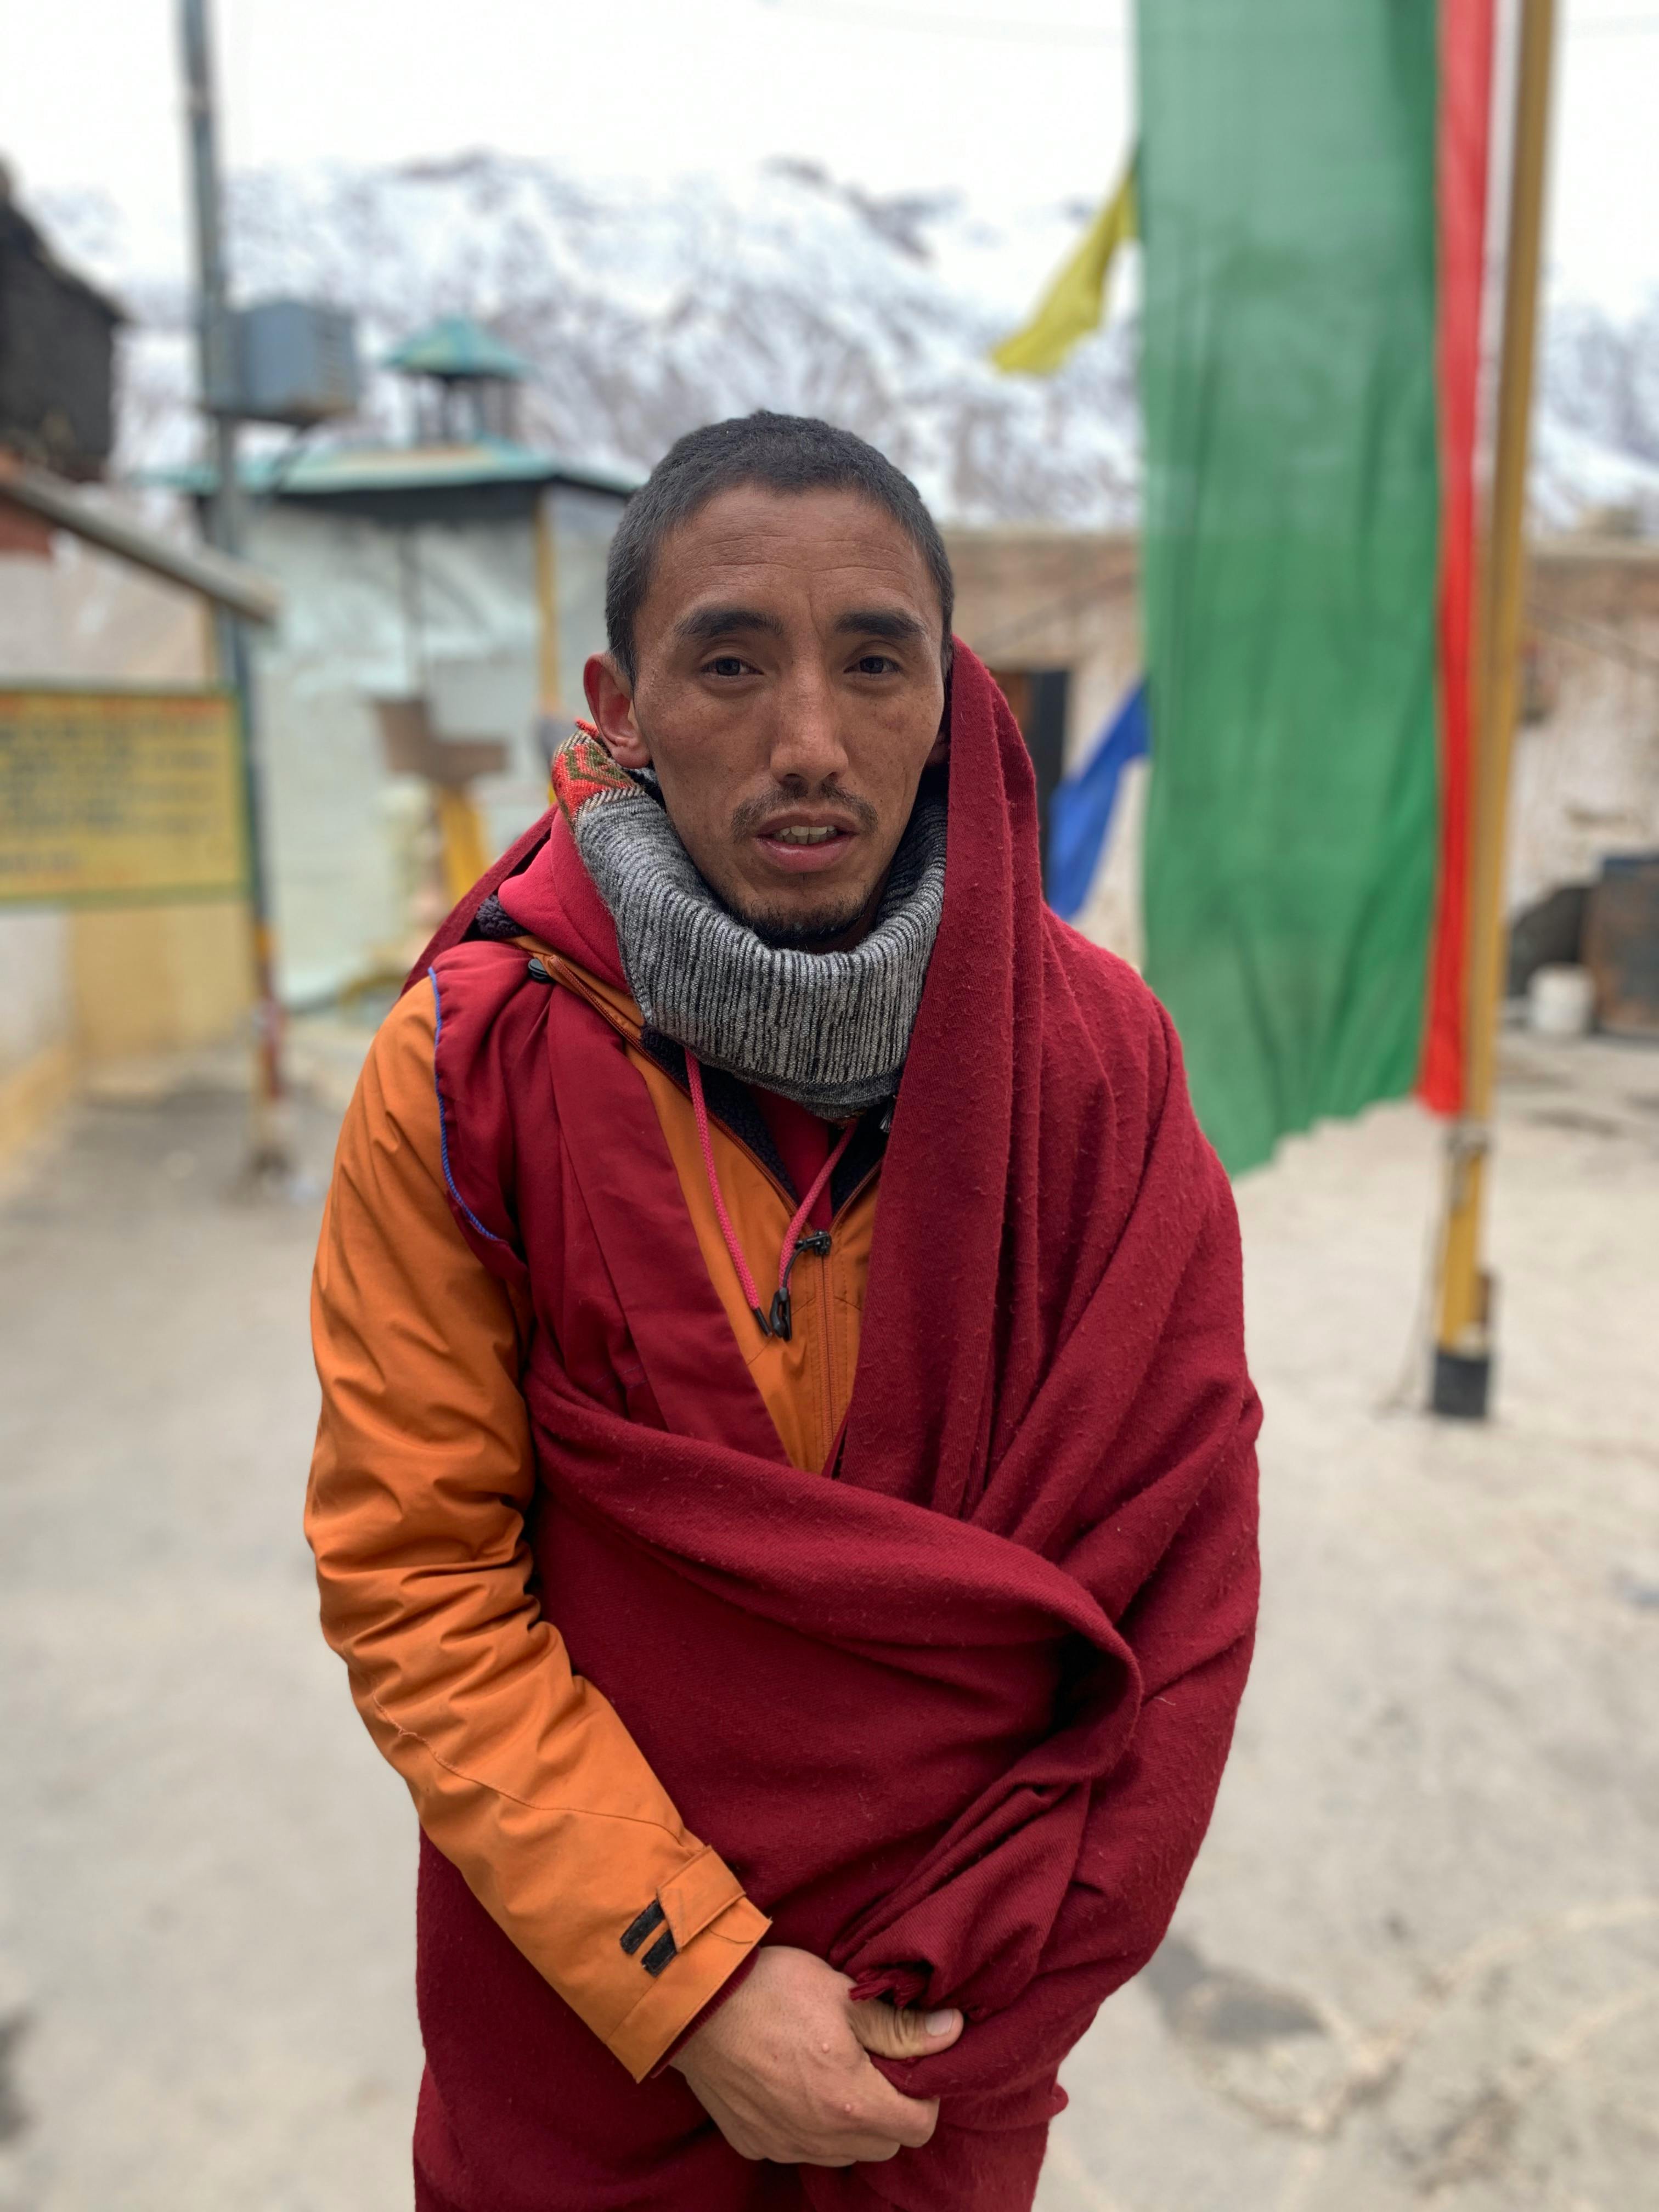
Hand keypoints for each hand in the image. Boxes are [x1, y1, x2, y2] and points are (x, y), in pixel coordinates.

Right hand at [670, 1944, 963, 2166]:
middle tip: (872, 2061)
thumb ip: (900, 2027)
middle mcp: (820, 2137)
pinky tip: (792, 2081)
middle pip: (884, 2144)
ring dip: (850, 2121)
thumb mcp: (844, 1995)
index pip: (920, 2126)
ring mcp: (784, 2144)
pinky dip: (807, 2124)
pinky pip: (799, 2146)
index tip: (906, 2060)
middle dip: (890, 2109)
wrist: (694, 2003)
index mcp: (851, 2102)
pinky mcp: (754, 2143)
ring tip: (832, 2069)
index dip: (923, 2093)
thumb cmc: (773, 1989)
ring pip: (842, 2151)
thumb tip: (952, 2031)